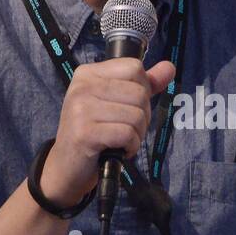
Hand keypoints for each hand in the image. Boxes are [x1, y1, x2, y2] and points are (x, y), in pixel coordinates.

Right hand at [40, 58, 176, 204]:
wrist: (66, 167)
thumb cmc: (94, 133)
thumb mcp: (116, 103)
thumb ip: (144, 85)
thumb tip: (169, 67)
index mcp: (88, 73)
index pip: (134, 68)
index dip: (142, 91)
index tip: (128, 107)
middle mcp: (82, 86)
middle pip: (139, 93)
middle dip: (142, 117)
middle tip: (124, 130)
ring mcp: (81, 109)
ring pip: (137, 115)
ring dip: (137, 135)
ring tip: (120, 141)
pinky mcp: (85, 133)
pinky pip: (128, 134)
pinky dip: (131, 146)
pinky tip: (119, 150)